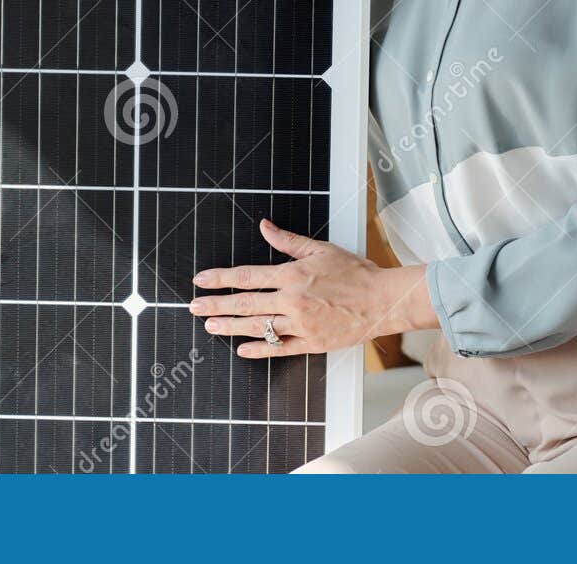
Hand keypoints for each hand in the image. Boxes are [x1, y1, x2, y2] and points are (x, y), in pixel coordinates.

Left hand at [189, 218, 433, 356]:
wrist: (382, 300)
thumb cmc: (355, 272)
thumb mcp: (320, 249)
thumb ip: (288, 240)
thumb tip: (264, 226)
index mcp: (293, 275)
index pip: (247, 276)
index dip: (220, 278)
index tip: (200, 280)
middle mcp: (293, 301)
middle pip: (246, 304)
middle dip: (216, 305)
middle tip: (194, 308)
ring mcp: (301, 324)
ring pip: (258, 327)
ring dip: (230, 327)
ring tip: (210, 327)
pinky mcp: (311, 343)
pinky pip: (280, 348)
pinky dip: (260, 349)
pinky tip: (242, 349)